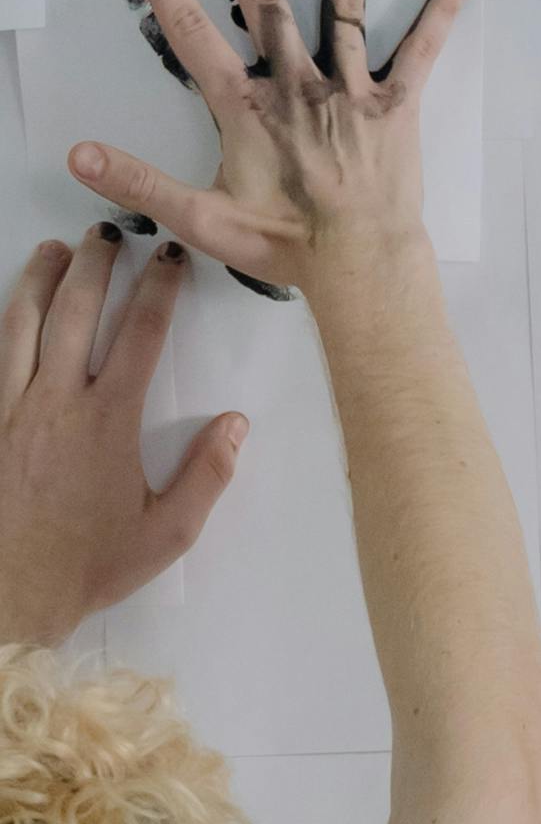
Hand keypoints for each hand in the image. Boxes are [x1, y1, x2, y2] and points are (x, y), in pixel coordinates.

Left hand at [0, 231, 245, 644]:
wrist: (12, 590)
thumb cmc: (89, 565)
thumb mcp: (167, 534)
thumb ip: (206, 476)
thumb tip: (235, 425)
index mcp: (108, 423)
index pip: (139, 336)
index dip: (158, 290)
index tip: (170, 260)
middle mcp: (57, 401)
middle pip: (74, 310)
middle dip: (95, 264)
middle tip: (109, 233)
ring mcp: (13, 405)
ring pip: (23, 320)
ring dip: (40, 276)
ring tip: (56, 249)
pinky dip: (6, 317)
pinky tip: (13, 303)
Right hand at [69, 0, 470, 309]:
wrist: (361, 269)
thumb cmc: (287, 248)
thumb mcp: (202, 219)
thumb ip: (140, 182)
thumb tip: (78, 155)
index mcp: (247, 108)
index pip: (194, 34)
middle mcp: (297, 87)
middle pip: (266, 0)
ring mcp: (350, 92)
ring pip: (345, 8)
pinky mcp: (397, 108)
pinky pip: (423, 51)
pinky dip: (443, 9)